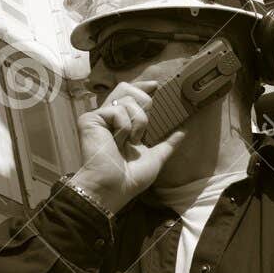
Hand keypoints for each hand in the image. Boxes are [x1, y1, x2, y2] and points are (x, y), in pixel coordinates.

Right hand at [70, 80, 186, 214]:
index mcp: (121, 124)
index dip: (141, 87)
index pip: (129, 95)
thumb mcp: (155, 157)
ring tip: (133, 140)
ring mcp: (98, 117)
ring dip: (139, 121)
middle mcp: (108, 117)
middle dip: (144, 101)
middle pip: (126, 88)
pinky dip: (126, 127)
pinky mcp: (90, 119)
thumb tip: (183, 131)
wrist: (115, 187)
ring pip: (126, 99)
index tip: (156, 85)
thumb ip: (167, 143)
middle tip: (146, 122)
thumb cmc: (130, 177)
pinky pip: (117, 110)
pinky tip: (121, 141)